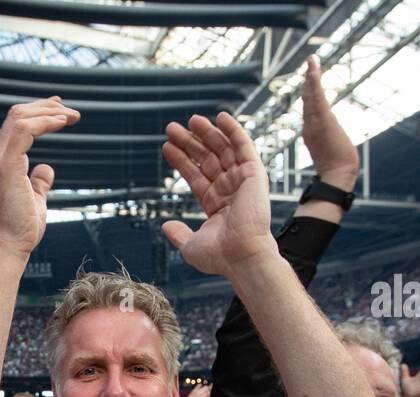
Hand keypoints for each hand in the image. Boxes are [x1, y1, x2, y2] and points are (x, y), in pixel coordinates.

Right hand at [0, 98, 79, 258]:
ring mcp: (0, 160)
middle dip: (46, 107)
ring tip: (71, 116)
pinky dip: (44, 122)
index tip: (62, 111)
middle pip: (18, 114)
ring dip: (48, 112)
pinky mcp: (6, 166)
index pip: (17, 125)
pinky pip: (24, 131)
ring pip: (19, 117)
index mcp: (4, 162)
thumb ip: (39, 181)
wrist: (11, 246)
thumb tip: (47, 169)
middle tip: (72, 112)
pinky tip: (62, 123)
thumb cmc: (22, 228)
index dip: (40, 112)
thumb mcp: (36, 198)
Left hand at [161, 112, 276, 276]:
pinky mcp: (254, 174)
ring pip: (223, 149)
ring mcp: (241, 181)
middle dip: (190, 143)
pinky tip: (220, 117)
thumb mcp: (191, 246)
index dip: (182, 161)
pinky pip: (244, 146)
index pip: (196, 176)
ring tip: (191, 120)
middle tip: (172, 128)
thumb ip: (179, 234)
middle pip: (207, 159)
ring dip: (207, 133)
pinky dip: (234, 130)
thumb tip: (165, 226)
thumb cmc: (220, 257)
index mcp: (216, 204)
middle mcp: (229, 190)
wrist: (241, 256)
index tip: (167, 147)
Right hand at [300, 55, 358, 191]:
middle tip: (311, 61)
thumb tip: (328, 145)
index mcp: (312, 129)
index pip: (310, 106)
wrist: (337, 174)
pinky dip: (314, 85)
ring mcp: (315, 121)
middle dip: (310, 79)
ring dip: (312, 77)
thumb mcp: (330, 152)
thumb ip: (327, 145)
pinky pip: (317, 99)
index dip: (309, 91)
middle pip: (309, 97)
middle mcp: (311, 123)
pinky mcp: (322, 120)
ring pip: (312, 95)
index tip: (309, 77)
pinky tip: (313, 73)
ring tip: (312, 61)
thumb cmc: (335, 167)